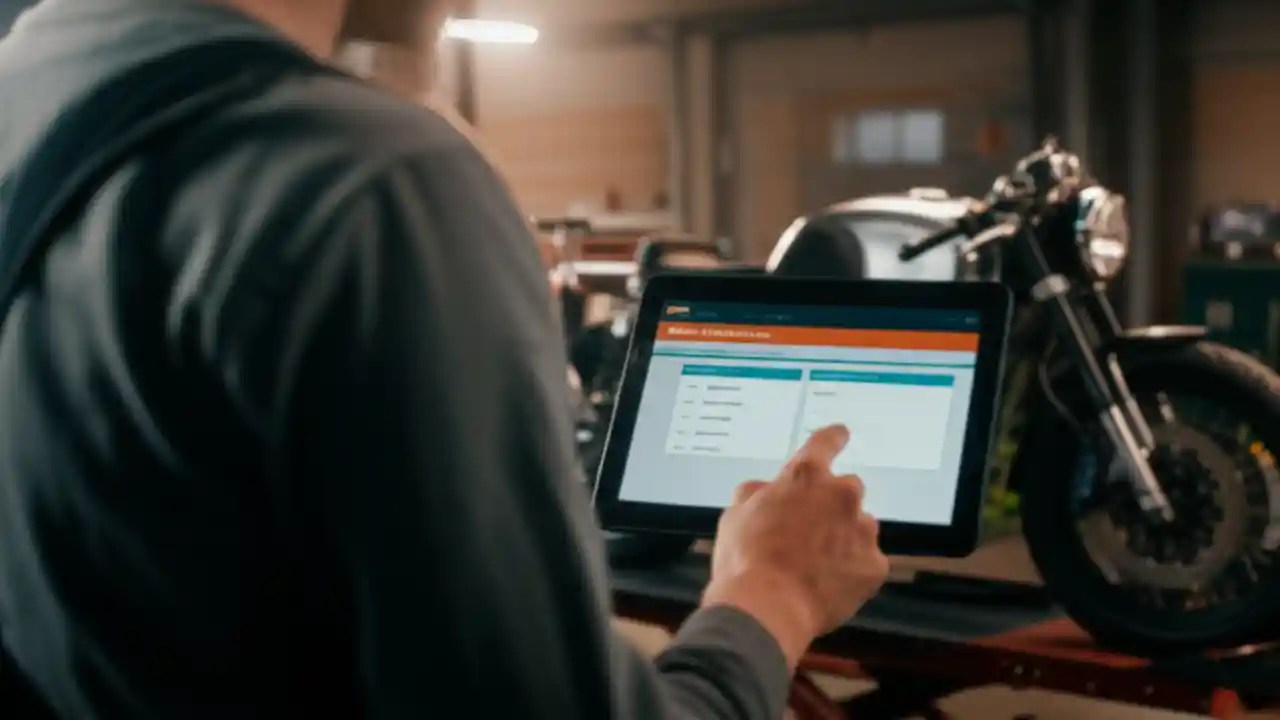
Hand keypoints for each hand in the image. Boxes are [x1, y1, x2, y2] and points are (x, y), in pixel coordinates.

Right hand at [701, 425, 888, 668]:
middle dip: (832, 504)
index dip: (833, 438)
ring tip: (817, 565)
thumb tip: (767, 489)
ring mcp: (862, 530)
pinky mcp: (874, 565)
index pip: (826, 442)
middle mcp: (841, 495)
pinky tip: (828, 585)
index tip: (840, 434)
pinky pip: (866, 562)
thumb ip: (757, 494)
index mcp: (805, 476)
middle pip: (847, 488)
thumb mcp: (735, 515)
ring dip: (844, 537)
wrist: (767, 608)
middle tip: (809, 530)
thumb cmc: (745, 557)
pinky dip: (852, 570)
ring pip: (859, 526)